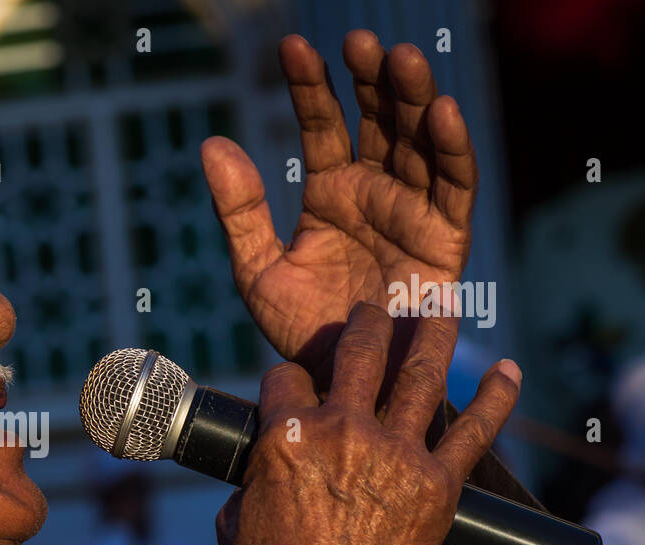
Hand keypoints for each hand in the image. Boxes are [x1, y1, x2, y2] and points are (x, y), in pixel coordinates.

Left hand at [201, 31, 476, 381]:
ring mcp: (411, 210)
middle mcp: (374, 191)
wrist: (341, 382)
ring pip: (418, 141)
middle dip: (371, 79)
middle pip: (378, 120)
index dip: (310, 86)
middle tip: (360, 41)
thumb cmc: (301, 331)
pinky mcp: (446, 238)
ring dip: (412, 98)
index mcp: (329, 192)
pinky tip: (440, 112)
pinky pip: (454, 186)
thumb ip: (239, 210)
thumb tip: (210, 144)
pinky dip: (451, 148)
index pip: (322, 125)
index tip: (291, 48)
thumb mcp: (257, 270)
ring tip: (401, 58)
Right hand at [214, 303, 519, 544]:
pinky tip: (508, 371)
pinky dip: (497, 398)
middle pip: (358, 352)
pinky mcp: (437, 482)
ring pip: (420, 373)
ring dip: (433, 334)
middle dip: (365, 323)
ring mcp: (394, 452)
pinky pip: (475, 431)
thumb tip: (257, 483)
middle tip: (374, 311)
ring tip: (441, 307)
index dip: (287, 379)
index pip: (286, 378)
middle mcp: (343, 429)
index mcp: (286, 435)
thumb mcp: (236, 519)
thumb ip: (249, 486)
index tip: (294, 385)